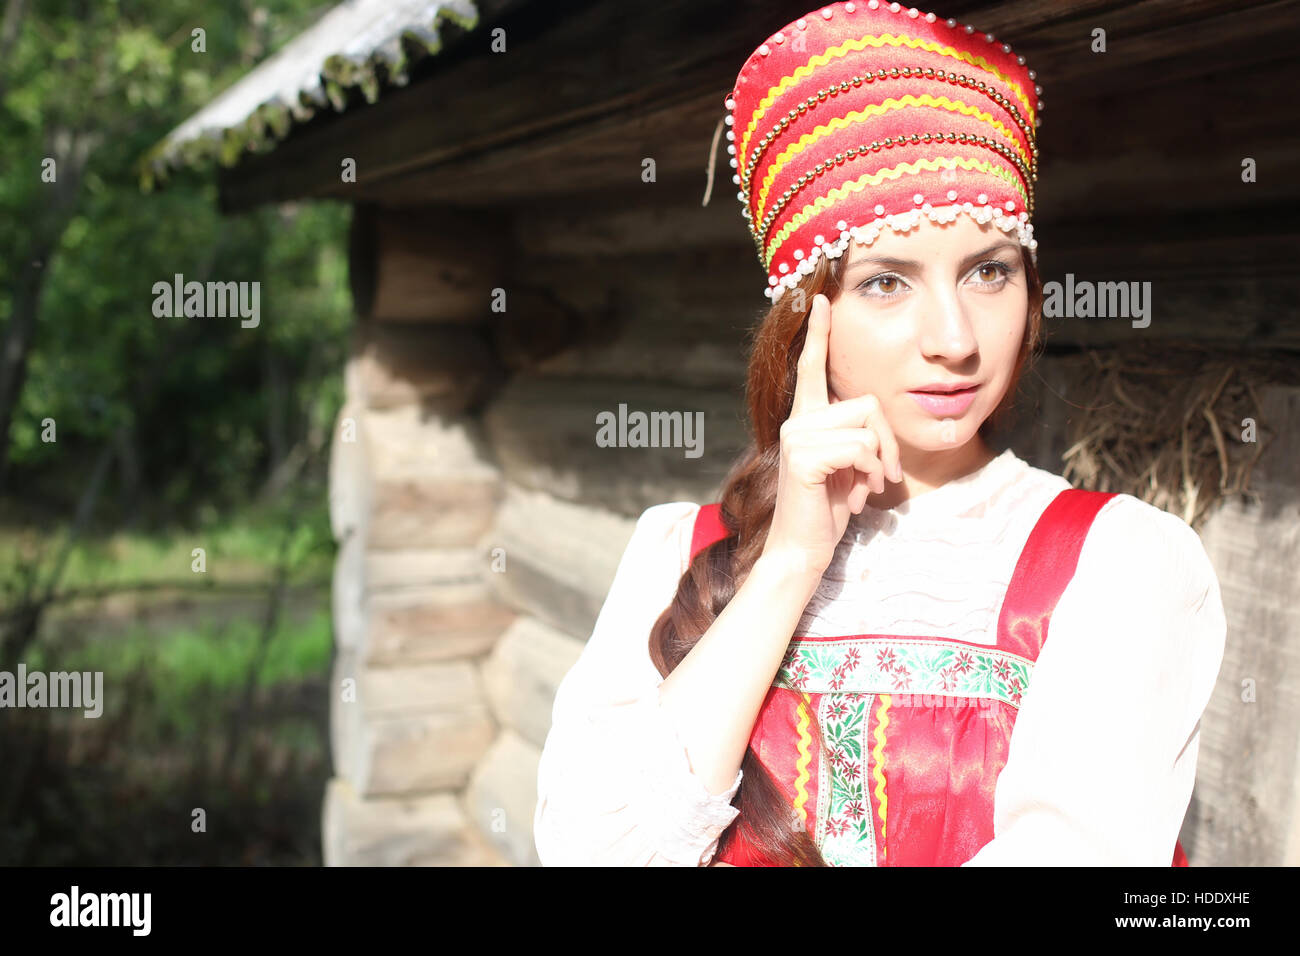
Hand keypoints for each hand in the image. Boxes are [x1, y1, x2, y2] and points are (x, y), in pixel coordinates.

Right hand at [760, 293, 901, 579]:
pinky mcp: (802, 456)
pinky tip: (851, 498)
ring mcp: (796, 436)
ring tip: (862, 490)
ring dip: (878, 463)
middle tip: (881, 477)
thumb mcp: (851, 467)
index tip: (821, 299)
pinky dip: (868, 474)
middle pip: (868, 404)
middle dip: (887, 442)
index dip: (819, 334)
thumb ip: (858, 438)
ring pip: (867, 427)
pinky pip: (860, 448)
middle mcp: (797, 421)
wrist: (803, 549)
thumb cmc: (829, 510)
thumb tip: (875, 429)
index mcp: (807, 419)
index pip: (811, 367)